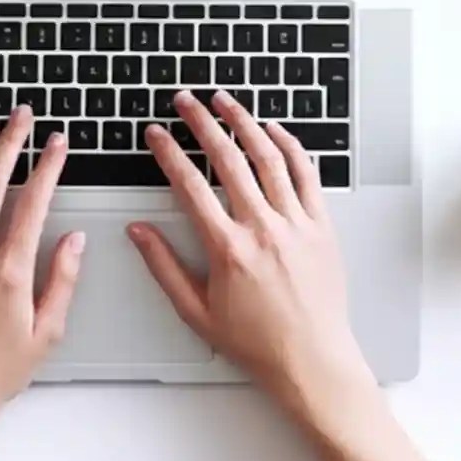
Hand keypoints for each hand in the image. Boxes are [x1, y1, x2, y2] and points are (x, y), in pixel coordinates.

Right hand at [128, 90, 372, 405]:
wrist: (312, 359)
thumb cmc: (257, 342)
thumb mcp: (196, 311)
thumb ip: (164, 266)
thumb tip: (138, 232)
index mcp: (229, 250)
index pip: (190, 185)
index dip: (169, 153)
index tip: (156, 134)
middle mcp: (263, 229)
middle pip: (228, 159)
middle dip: (202, 123)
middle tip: (185, 101)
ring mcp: (296, 224)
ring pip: (268, 157)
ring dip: (244, 123)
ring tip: (225, 101)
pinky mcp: (322, 225)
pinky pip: (307, 174)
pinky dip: (290, 145)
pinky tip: (274, 129)